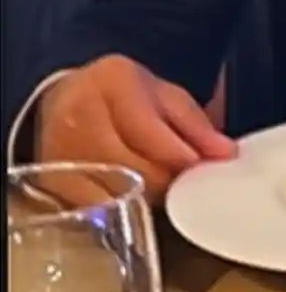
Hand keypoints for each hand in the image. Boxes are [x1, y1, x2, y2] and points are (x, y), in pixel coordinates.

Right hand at [35, 54, 237, 203]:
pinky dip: (124, 206)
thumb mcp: (167, 98)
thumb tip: (226, 154)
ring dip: (149, 195)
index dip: (182, 157)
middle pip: (136, 169)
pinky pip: (99, 208)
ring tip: (158, 179)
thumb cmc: (127, 97)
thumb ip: (197, 125)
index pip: (151, 133)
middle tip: (182, 176)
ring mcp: (60, 151)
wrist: (70, 98)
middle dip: (168, 178)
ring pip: (119, 193)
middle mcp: (79, 116)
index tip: (202, 166)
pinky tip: (134, 191)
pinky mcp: (53, 181)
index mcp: (112, 83)